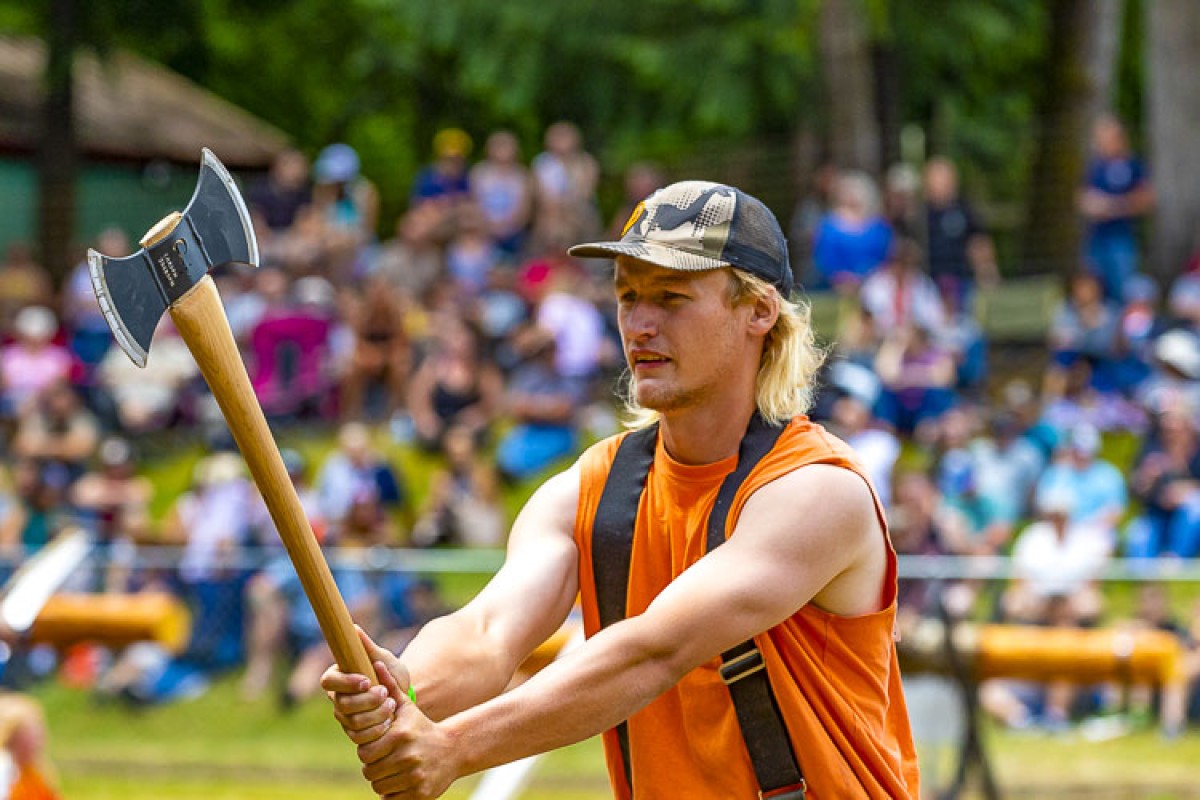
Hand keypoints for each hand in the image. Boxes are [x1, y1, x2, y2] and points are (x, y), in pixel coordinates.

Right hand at [322, 626, 410, 746]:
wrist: (402, 696)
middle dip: (366, 700)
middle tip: (386, 694)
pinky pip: (359, 737)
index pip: (328, 682)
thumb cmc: (389, 672)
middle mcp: (336, 698)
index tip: (367, 681)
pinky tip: (389, 721)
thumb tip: (354, 627)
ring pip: (351, 721)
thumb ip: (367, 647)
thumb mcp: (383, 658)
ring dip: (374, 715)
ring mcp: (344, 717)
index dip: (346, 683)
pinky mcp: (354, 732)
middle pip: (342, 704)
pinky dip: (376, 729)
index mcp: (338, 678)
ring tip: (392, 705)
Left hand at [357, 696, 458, 798]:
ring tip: (394, 768)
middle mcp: (408, 757)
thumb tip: (376, 663)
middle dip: (374, 767)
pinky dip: (394, 793)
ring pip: (380, 787)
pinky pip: (392, 799)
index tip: (378, 747)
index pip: (365, 753)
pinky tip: (403, 779)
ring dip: (383, 780)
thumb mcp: (407, 707)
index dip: (368, 752)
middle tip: (385, 759)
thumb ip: (389, 686)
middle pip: (370, 772)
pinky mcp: (421, 794)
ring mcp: (415, 777)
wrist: (453, 749)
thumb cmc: (422, 726)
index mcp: (401, 736)